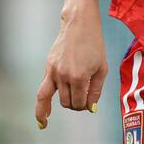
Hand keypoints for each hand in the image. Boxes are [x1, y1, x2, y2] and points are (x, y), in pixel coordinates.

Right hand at [35, 7, 106, 127]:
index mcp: (80, 77)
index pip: (80, 103)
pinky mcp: (48, 67)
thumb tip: (90, 109)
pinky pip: (41, 93)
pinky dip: (41, 108)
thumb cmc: (94, 45)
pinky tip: (43, 120)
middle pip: (68, 103)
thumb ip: (96, 90)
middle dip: (77, 104)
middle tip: (84, 98)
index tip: (90, 102)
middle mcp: (64, 76)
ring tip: (67, 108)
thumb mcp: (102, 68)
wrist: (79, 24)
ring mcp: (54, 72)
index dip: (85, 106)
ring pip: (56, 100)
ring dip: (66, 103)